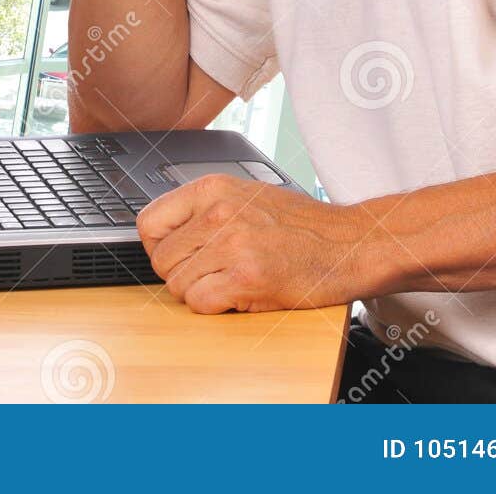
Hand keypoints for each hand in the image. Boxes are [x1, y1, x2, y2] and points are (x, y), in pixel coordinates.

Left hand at [136, 172, 363, 312]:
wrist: (346, 242)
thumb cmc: (301, 224)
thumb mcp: (247, 195)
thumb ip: (206, 209)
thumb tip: (167, 232)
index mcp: (214, 188)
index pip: (149, 221)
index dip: (157, 246)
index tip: (175, 255)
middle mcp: (218, 212)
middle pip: (161, 260)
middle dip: (179, 274)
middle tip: (208, 274)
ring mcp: (232, 244)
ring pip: (178, 285)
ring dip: (198, 293)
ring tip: (227, 282)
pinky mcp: (247, 277)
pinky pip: (200, 303)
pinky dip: (214, 307)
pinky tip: (237, 294)